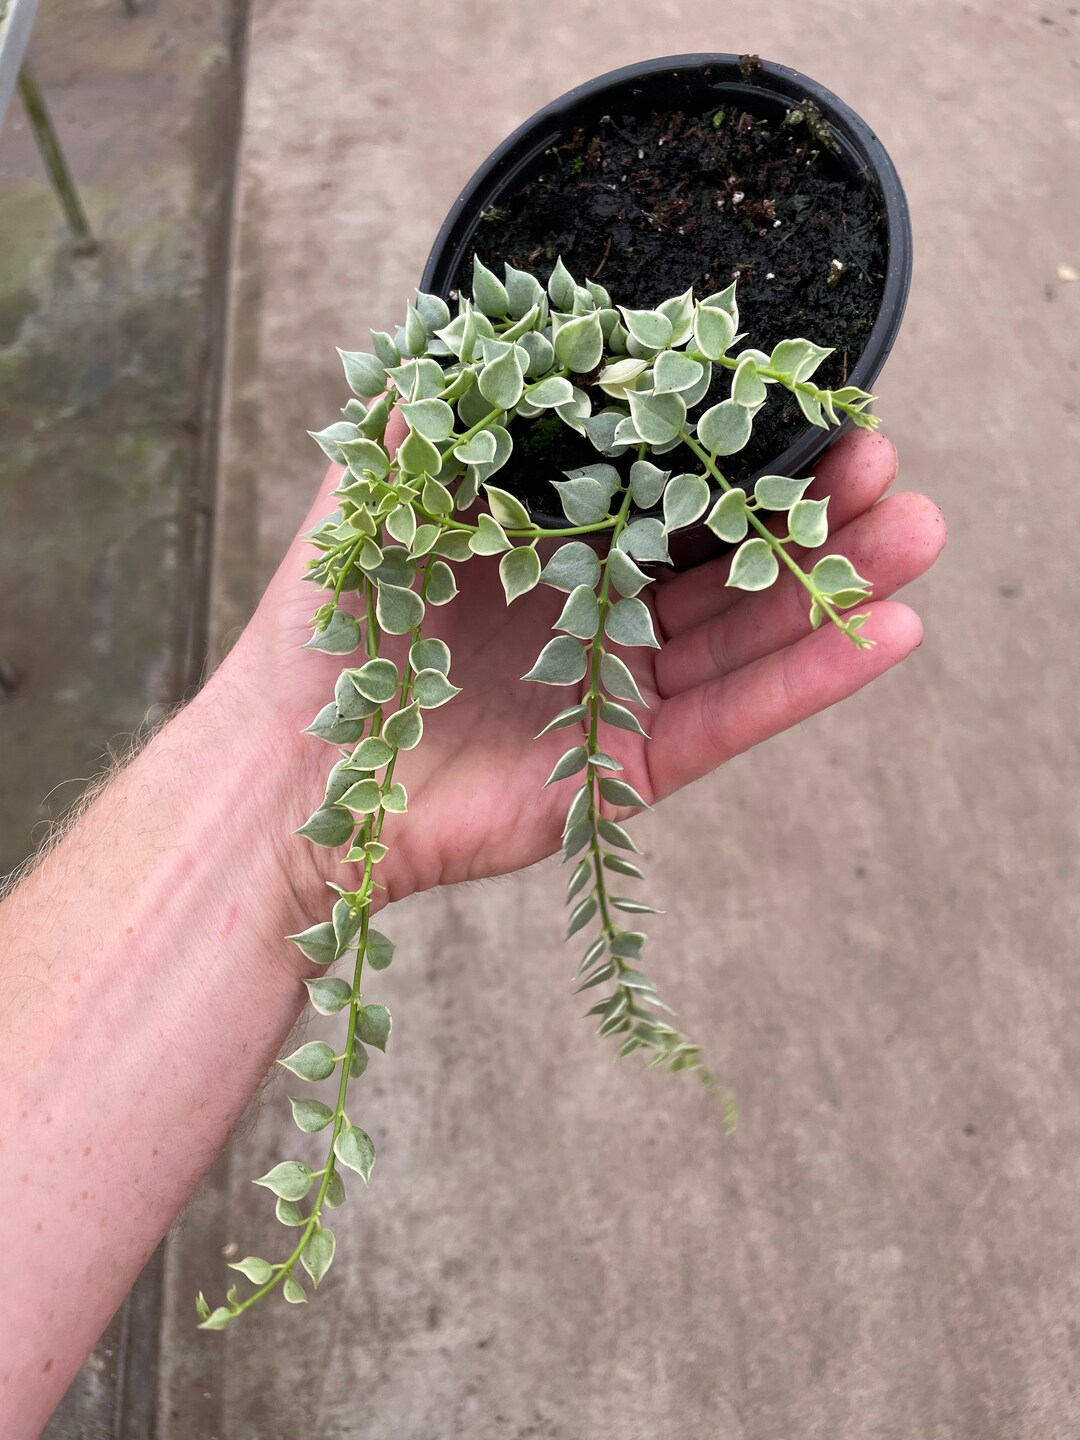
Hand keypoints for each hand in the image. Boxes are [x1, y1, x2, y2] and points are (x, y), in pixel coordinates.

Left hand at [233, 427, 943, 909]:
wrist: (294, 772)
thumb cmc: (329, 633)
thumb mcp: (377, 503)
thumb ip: (427, 417)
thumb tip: (467, 321)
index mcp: (549, 551)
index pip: (666, 494)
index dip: (739, 456)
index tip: (813, 412)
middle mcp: (596, 619)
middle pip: (725, 563)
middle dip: (812, 519)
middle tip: (890, 473)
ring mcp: (619, 696)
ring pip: (744, 635)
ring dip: (832, 590)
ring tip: (917, 535)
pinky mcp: (628, 771)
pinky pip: (728, 721)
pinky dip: (804, 683)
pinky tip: (886, 636)